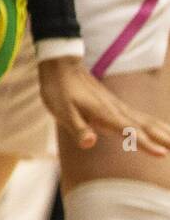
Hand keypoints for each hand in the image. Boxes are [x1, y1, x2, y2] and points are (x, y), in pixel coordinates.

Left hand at [36, 56, 169, 155]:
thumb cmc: (59, 89)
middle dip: (165, 138)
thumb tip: (89, 143)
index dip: (144, 143)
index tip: (163, 153)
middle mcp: (117, 110)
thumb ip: (77, 128)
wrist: (60, 65)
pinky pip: (142, 118)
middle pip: (146, 126)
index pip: (128, 130)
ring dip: (165, 132)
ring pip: (148, 121)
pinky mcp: (118, 107)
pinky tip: (165, 131)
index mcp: (104, 113)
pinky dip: (157, 126)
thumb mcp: (61, 110)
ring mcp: (119, 107)